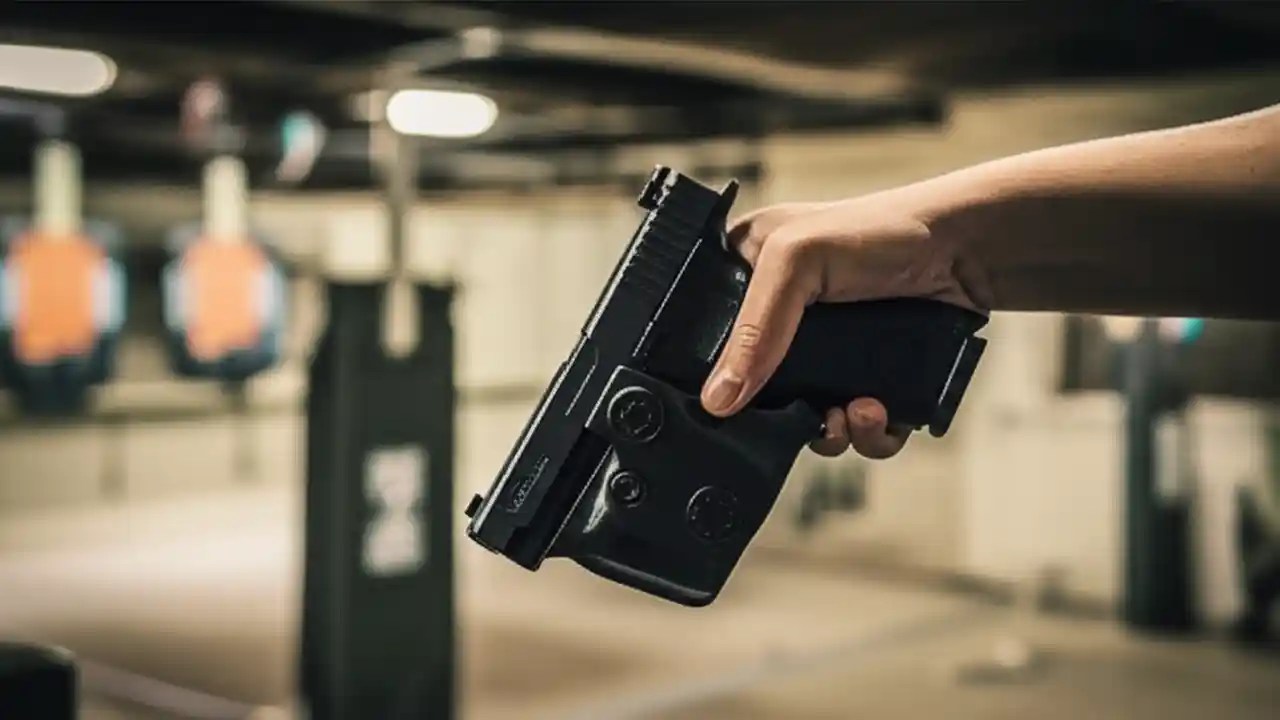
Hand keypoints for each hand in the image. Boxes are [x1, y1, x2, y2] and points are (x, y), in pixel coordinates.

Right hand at [698, 191, 984, 458]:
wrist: (969, 252)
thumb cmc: (881, 231)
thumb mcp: (797, 262)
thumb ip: (753, 330)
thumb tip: (717, 401)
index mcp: (748, 273)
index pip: (707, 334)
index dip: (713, 372)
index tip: (724, 402)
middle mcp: (783, 316)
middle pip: (756, 388)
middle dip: (780, 413)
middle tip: (802, 414)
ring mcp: (827, 351)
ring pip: (806, 417)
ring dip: (829, 432)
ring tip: (853, 413)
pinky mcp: (869, 378)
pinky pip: (856, 429)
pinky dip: (867, 435)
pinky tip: (879, 415)